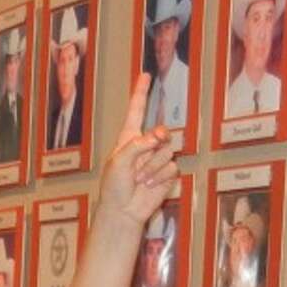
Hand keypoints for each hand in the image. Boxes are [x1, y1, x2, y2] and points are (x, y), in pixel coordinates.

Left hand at [96, 73, 178, 226]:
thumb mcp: (118, 162)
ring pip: (168, 151)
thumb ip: (137, 145)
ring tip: (140, 179)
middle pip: (162, 131)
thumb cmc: (114, 186)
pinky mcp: (167, 174)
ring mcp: (157, 159)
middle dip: (157, 140)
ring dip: (153, 166)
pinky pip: (172, 167)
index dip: (141, 92)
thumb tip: (158, 137)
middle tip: (147, 152)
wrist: (123, 211)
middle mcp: (145, 146)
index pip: (136, 110)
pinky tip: (149, 186)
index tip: (145, 75)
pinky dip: (160, 177)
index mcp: (129, 138)